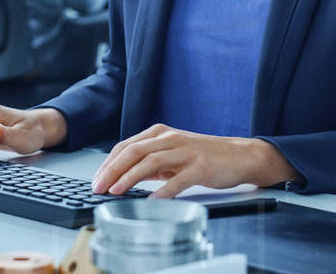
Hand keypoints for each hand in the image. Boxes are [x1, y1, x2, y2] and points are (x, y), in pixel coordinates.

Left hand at [90, 124, 299, 198]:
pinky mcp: (200, 167)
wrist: (239, 155)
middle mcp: (171, 138)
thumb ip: (150, 162)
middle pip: (134, 151)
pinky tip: (151, 201)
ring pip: (151, 162)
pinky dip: (162, 192)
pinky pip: (177, 180)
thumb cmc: (205, 155)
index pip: (127, 145)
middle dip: (112, 170)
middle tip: (98, 187)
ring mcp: (186, 152)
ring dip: (129, 177)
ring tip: (116, 191)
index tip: (96, 179)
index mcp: (161, 133)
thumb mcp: (173, 154)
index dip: (108, 162)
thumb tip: (125, 176)